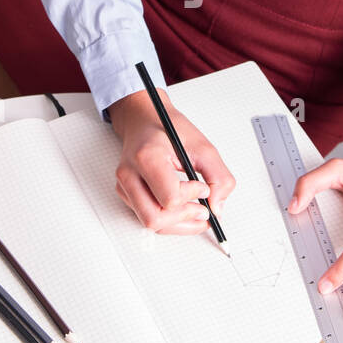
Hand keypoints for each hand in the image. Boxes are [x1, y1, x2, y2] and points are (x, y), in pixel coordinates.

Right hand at [108, 89, 235, 235]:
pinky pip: (147, 217)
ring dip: (178, 224)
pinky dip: (169, 220)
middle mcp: (130, 173)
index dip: (192, 197)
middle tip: (204, 211)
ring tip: (198, 214)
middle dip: (184, 219)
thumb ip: (218, 177)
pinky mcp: (125, 192)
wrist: (143, 119)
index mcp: (147, 157)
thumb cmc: (168, 128)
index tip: (203, 187)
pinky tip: (183, 210)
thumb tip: (217, 207)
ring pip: (150, 223)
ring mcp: (124, 185)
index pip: (170, 197)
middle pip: (155, 218)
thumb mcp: (202, 147)